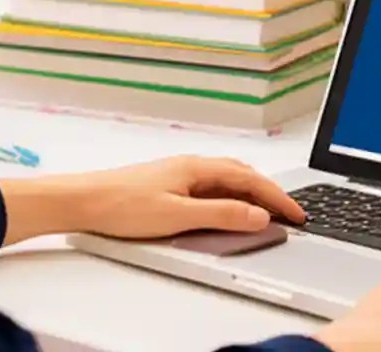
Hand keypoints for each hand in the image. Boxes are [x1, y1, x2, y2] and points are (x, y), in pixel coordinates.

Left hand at [0, 155, 305, 244]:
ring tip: (267, 212)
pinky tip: (228, 209)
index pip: (251, 179)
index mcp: (198, 167)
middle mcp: (192, 165)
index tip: (298, 214)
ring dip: (251, 194)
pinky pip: (212, 187)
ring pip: (228, 179)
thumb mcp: (178, 215)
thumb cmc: (121, 204)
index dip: (278, 198)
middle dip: (270, 193)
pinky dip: (232, 197)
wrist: (82, 200)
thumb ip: (221, 215)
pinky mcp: (169, 184)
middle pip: (243, 175)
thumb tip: (258, 215)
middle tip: (289, 214)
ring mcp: (180, 173)